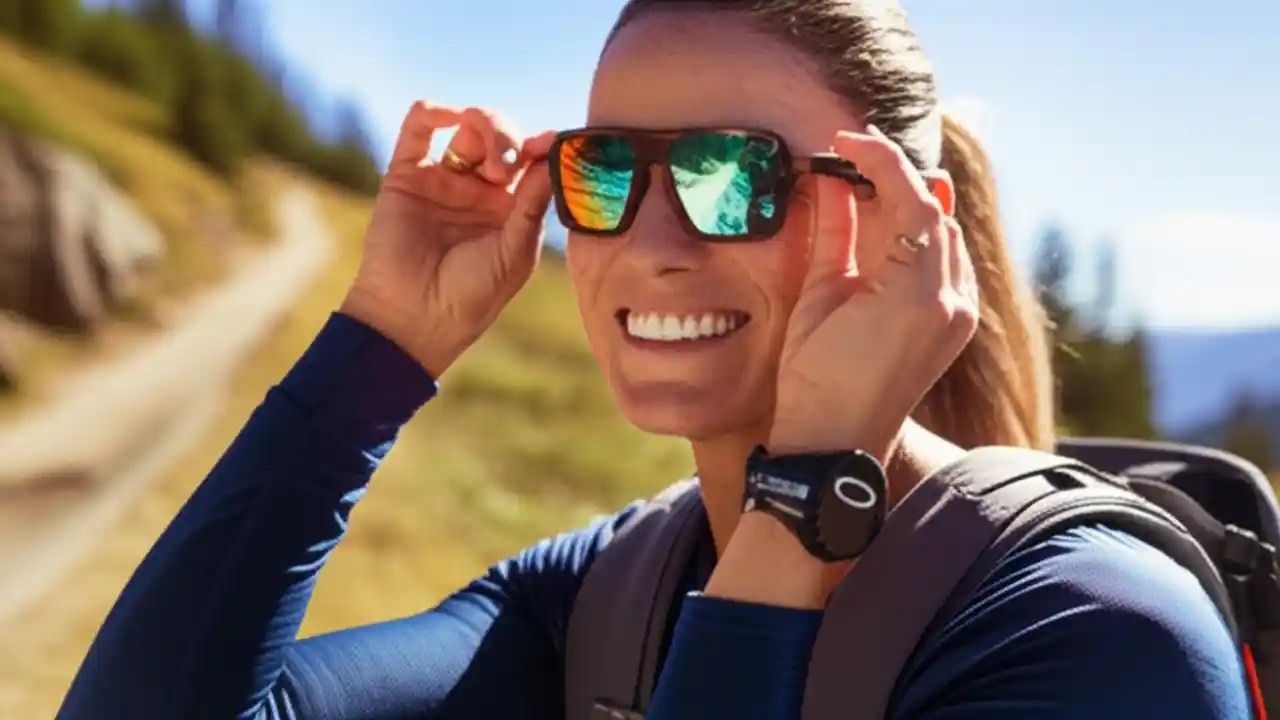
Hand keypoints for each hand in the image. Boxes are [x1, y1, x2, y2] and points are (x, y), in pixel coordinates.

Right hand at [339, 101, 555, 375]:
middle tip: (504, 171)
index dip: (541, 146)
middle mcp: (478, 189)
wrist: (415, 318)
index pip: (530, 160)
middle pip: (501, 137)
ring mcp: (442, 180)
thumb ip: (533, 204)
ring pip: (466, 127)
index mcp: (510, 208)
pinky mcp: (406, 176)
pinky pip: (418, 130)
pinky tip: (447, 114)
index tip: (549, 145)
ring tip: (489, 165)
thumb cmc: (472, 296)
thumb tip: (555, 157)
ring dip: (483, 126)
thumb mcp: (515, 252)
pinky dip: (431, 111)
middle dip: (509, 139)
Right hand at [768, 127, 979, 461]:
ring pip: (947, 237)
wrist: (835, 445)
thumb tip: (834, 180)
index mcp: (917, 293)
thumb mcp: (819, 298)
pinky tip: (890, 228)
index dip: (881, 161)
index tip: (846, 141)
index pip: (914, 200)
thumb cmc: (814, 378)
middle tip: (853, 156)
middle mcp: (952, 302)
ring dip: (913, 206)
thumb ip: (835, 232)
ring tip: (869, 186)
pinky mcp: (956, 329)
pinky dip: (923, 238)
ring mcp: (960, 317)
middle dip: (898, 178)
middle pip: (937, 214)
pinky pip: (948, 264)